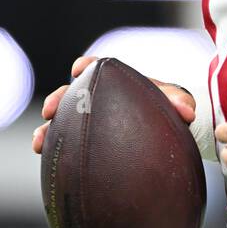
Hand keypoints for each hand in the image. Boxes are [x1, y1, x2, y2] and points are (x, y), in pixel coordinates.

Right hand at [32, 55, 195, 153]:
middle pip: (72, 94)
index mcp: (118, 82)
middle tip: (50, 111)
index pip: (99, 68)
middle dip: (58, 100)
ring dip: (49, 130)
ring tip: (39, 143)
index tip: (78, 68)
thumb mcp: (178, 105)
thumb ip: (181, 103)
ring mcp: (91, 119)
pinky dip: (56, 152)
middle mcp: (100, 98)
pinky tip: (45, 160)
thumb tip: (187, 112)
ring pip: (64, 121)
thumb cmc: (172, 111)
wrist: (169, 131)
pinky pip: (69, 145)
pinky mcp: (88, 140)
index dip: (87, 66)